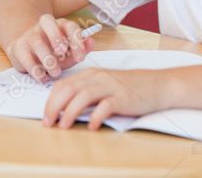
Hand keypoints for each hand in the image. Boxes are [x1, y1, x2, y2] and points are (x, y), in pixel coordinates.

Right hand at [7, 14, 94, 81]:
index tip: (80, 57)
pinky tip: (42, 77)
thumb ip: (81, 49)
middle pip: (48, 22)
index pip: (69, 25)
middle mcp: (43, 27)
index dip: (75, 40)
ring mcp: (29, 36)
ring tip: (56, 73)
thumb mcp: (68, 53)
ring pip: (36, 41)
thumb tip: (91, 42)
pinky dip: (34, 69)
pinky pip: (25, 56)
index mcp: (59, 25)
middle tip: (63, 54)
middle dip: (56, 37)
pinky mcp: (18, 48)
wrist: (28, 54)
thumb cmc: (53, 54)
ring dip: (48, 59)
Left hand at [44, 67, 161, 129]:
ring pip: (83, 96)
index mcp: (90, 74)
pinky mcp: (122, 97)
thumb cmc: (127, 88)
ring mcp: (110, 87)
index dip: (51, 100)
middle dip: (55, 106)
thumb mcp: (103, 85)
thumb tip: (64, 108)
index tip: (45, 115)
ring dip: (70, 112)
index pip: (63, 84)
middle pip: (69, 89)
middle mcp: (97, 78)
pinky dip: (96, 116)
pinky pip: (105, 106)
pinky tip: (92, 126)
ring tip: (64, 126)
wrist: (155, 85)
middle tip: (48, 122)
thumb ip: (86, 92)